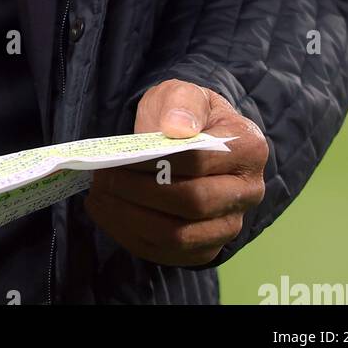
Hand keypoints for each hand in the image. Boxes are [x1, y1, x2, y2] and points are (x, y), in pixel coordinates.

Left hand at [83, 78, 267, 266]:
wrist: (192, 138)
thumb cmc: (186, 114)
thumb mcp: (183, 92)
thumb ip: (181, 103)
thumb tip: (176, 128)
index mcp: (248, 148)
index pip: (198, 162)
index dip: (155, 162)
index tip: (120, 157)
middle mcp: (248, 193)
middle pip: (192, 203)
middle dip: (139, 192)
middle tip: (102, 178)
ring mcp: (229, 226)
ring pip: (179, 236)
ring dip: (130, 218)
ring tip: (99, 197)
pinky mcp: (206, 248)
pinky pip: (168, 254)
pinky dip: (132, 237)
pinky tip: (108, 214)